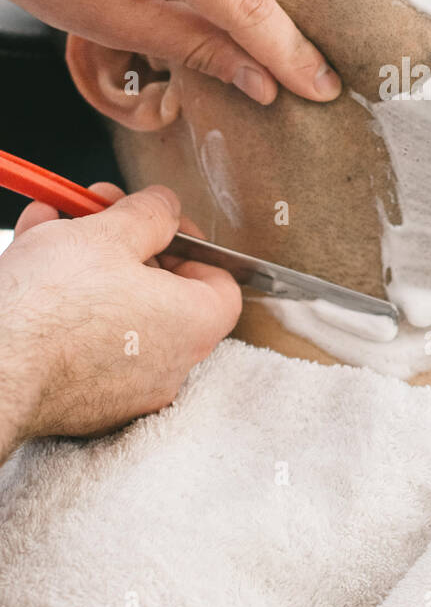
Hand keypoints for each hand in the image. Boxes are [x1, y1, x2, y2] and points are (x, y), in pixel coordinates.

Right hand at [0, 184, 241, 459]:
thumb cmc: (50, 308)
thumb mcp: (109, 233)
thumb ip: (150, 214)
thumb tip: (165, 207)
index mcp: (191, 327)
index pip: (222, 284)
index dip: (193, 244)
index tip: (160, 223)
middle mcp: (166, 367)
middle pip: (161, 291)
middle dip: (127, 242)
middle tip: (99, 212)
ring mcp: (121, 389)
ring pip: (114, 310)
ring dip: (87, 260)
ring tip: (54, 224)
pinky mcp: (77, 399)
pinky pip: (83, 339)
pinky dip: (64, 300)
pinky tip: (33, 255)